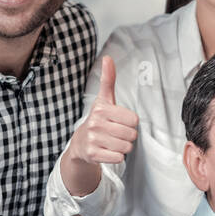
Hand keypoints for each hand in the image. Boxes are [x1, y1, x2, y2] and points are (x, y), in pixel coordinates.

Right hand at [63, 56, 137, 177]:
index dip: (130, 122)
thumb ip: (108, 80)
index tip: (120, 121)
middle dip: (128, 136)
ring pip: (126, 147)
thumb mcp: (103, 99)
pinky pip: (119, 157)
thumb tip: (108, 58)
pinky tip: (108, 150)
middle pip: (132, 134)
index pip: (134, 119)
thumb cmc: (98, 120)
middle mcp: (96, 124)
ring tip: (112, 142)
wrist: (80, 143)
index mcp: (102, 109)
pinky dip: (117, 156)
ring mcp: (94, 140)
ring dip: (123, 146)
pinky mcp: (93, 155)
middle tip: (117, 133)